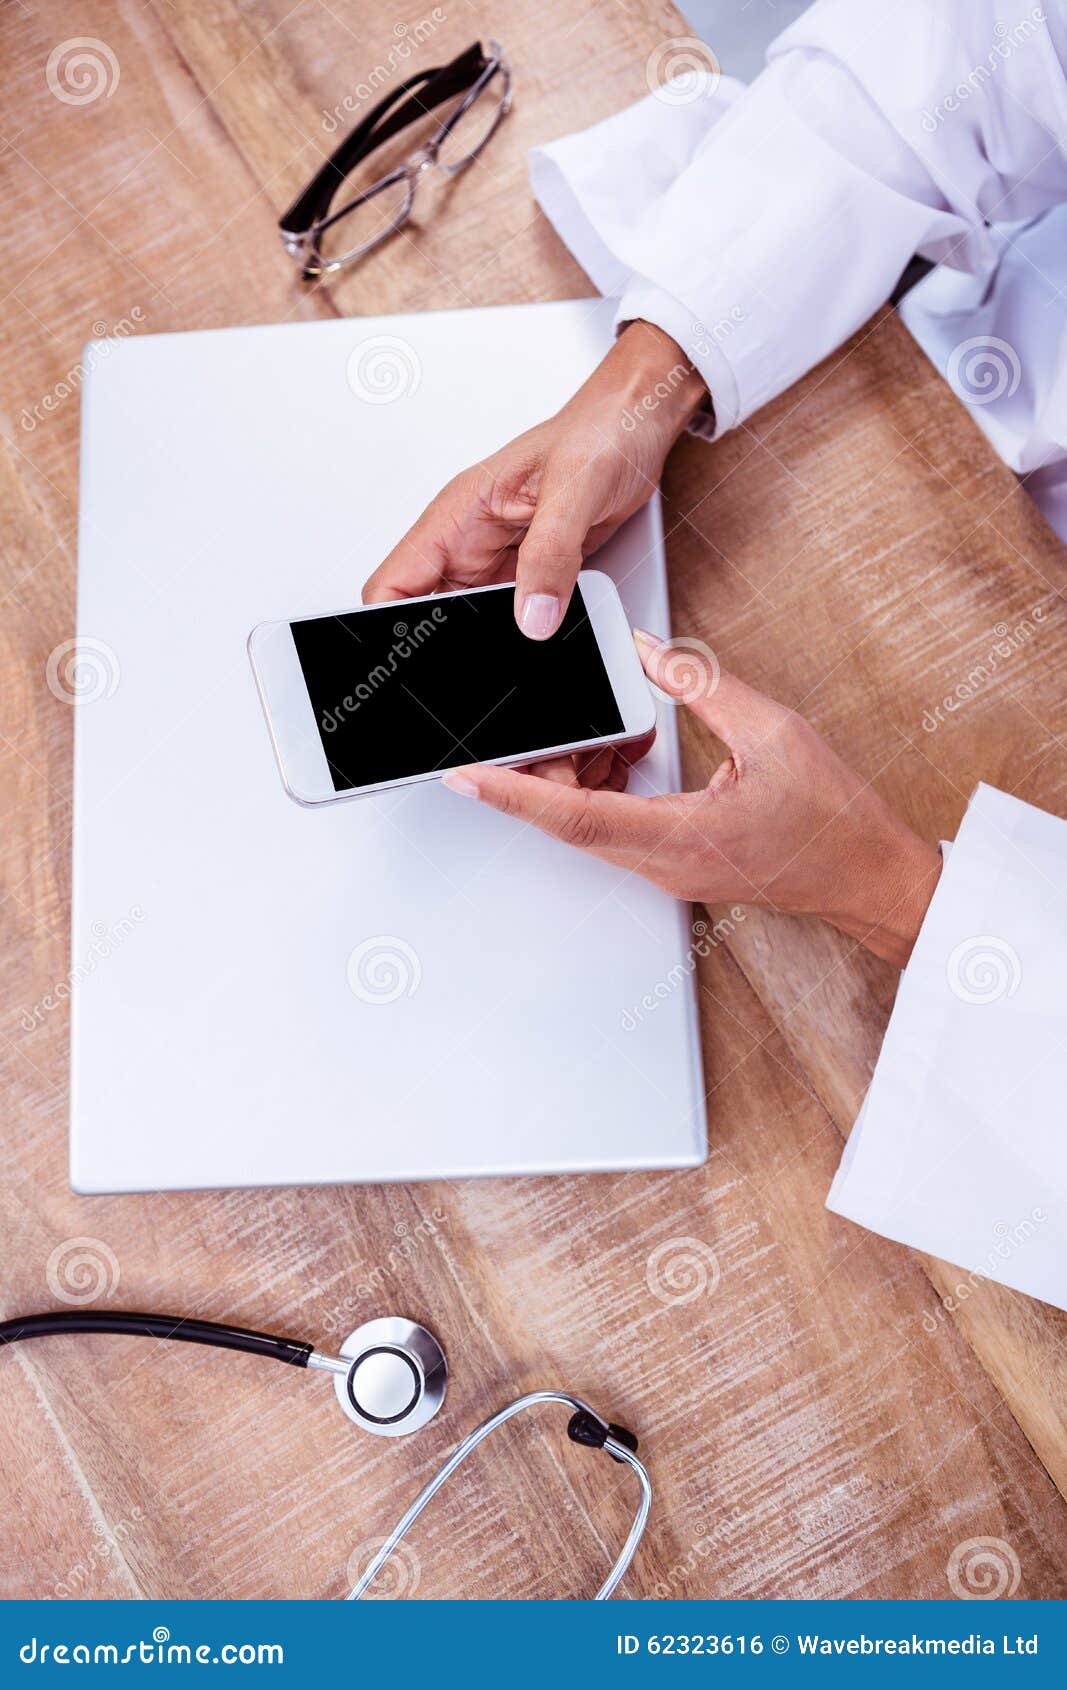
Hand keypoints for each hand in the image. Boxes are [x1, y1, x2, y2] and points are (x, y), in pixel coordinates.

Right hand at [362, 321, 705, 640]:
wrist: (640, 424)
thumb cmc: (603, 431)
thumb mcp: (575, 489)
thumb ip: (550, 555)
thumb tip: (533, 618)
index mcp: (458, 515)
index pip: (393, 584)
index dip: (388, 627)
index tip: (410, 660)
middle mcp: (471, 541)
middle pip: (430, 615)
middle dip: (445, 648)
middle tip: (477, 671)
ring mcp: (501, 561)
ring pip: (474, 621)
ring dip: (492, 642)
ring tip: (521, 653)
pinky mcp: (535, 572)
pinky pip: (517, 616)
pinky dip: (527, 633)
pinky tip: (545, 639)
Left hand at [441, 632, 942, 967]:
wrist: (868, 875)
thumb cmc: (834, 816)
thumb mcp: (773, 731)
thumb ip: (701, 685)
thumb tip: (646, 651)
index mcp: (680, 838)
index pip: (575, 817)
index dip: (514, 795)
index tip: (466, 776)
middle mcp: (661, 864)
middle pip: (567, 824)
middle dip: (523, 780)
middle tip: (491, 739)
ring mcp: (665, 870)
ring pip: (588, 827)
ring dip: (563, 785)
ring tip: (550, 736)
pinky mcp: (674, 863)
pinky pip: (615, 829)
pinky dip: (597, 791)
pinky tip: (609, 753)